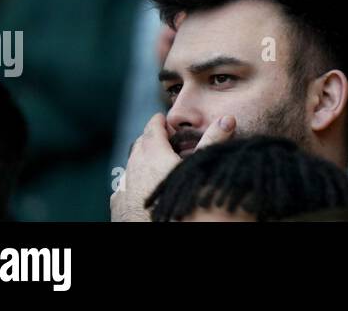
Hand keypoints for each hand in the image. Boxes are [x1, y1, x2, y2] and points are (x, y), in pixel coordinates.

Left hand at [110, 112, 235, 221]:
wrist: (158, 229)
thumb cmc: (182, 197)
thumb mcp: (201, 166)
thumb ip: (212, 141)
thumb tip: (227, 118)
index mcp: (152, 154)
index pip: (152, 129)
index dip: (158, 121)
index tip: (162, 118)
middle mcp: (134, 167)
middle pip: (139, 145)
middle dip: (150, 139)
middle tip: (163, 139)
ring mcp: (124, 186)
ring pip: (130, 165)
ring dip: (140, 160)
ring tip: (154, 162)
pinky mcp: (119, 203)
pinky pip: (123, 186)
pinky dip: (132, 180)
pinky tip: (140, 186)